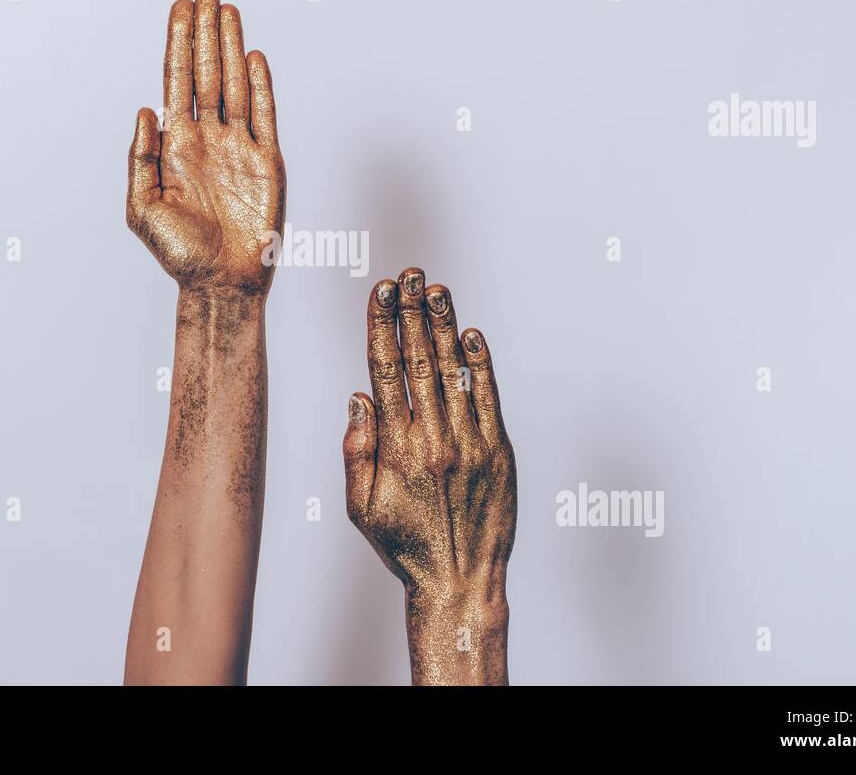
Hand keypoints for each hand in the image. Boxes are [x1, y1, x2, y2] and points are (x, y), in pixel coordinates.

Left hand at [126, 0, 285, 296]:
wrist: (220, 282)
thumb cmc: (178, 252)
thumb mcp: (142, 208)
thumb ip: (140, 159)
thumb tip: (146, 109)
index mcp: (176, 145)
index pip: (178, 81)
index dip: (179, 44)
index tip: (180, 8)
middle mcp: (207, 138)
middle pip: (208, 72)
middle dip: (206, 32)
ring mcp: (238, 147)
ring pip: (236, 84)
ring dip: (232, 46)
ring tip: (229, 9)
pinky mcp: (267, 162)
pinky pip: (265, 115)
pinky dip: (263, 85)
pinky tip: (255, 56)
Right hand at [342, 267, 516, 684]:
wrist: (461, 581)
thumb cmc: (405, 546)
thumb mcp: (361, 507)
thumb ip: (356, 450)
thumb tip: (360, 396)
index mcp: (396, 448)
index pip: (385, 371)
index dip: (382, 326)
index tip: (381, 292)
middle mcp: (433, 438)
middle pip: (419, 360)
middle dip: (412, 312)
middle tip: (409, 275)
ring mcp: (470, 443)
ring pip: (453, 371)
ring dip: (444, 326)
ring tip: (436, 290)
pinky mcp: (499, 452)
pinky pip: (489, 397)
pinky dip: (480, 363)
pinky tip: (470, 335)